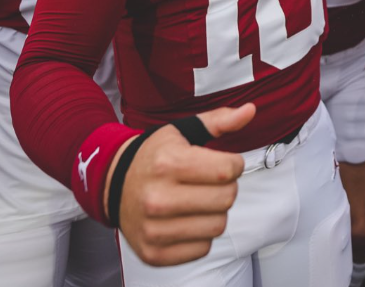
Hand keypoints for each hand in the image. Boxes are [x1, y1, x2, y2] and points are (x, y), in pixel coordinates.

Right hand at [112, 104, 253, 266]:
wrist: (113, 185)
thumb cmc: (155, 157)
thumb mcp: (182, 132)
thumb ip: (219, 121)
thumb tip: (250, 110)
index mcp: (167, 164)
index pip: (229, 170)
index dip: (233, 164)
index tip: (220, 163)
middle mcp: (157, 198)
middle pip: (226, 199)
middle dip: (224, 188)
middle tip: (207, 183)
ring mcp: (154, 229)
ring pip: (217, 226)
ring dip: (214, 213)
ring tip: (196, 202)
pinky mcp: (154, 253)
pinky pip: (203, 248)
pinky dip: (200, 235)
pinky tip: (185, 220)